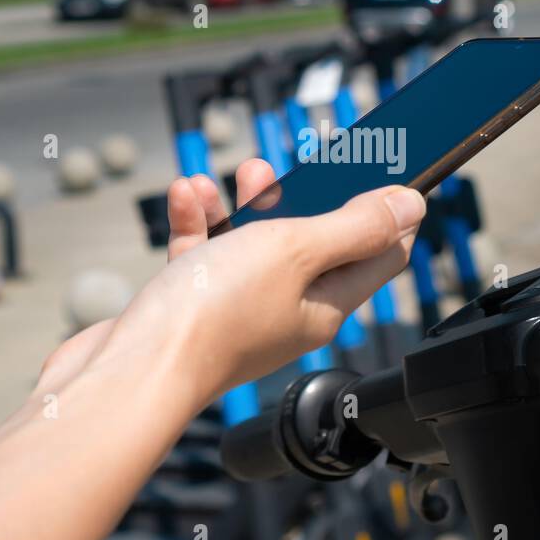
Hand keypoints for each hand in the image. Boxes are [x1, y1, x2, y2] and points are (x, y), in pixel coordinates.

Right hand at [97, 159, 424, 405]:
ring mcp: (237, 309)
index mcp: (325, 305)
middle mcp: (286, 311)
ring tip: (233, 174)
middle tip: (293, 166)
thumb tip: (411, 206)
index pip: (380, 256)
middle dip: (304, 196)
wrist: (127, 372)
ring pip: (253, 243)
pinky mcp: (192, 306)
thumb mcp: (296, 251)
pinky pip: (205, 252)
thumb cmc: (211, 317)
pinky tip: (187, 196)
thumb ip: (354, 226)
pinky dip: (199, 220)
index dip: (389, 213)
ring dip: (245, 203)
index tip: (387, 172)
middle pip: (313, 243)